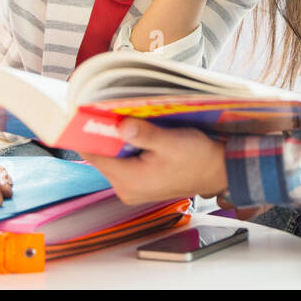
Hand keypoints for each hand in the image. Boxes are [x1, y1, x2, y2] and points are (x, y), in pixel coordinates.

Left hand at [80, 119, 226, 205]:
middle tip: (109, 112)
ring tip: (127, 122)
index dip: (86, 134)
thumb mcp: (171, 142)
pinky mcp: (141, 184)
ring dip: (117, 140)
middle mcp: (126, 189)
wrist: (219, 171)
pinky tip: (137, 135)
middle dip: (104, 134)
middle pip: (101, 156)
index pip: (93, 155)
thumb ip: (144, 134)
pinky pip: (124, 162)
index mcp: (130, 181)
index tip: (82, 114)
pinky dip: (126, 148)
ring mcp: (133, 188)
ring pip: (112, 158)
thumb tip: (121, 126)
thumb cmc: (199, 159)